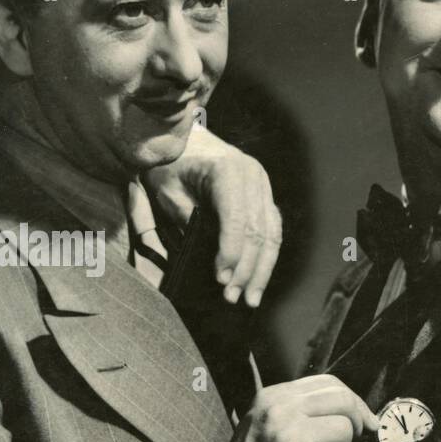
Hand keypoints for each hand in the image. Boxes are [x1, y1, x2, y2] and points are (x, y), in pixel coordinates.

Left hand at [141, 121, 281, 306]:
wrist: (184, 142)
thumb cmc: (170, 167)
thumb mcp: (169, 193)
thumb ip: (188, 223)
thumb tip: (205, 261)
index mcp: (228, 171)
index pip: (237, 219)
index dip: (231, 253)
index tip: (220, 279)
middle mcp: (253, 176)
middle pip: (258, 231)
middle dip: (246, 269)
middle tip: (231, 297)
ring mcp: (262, 186)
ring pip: (271, 234)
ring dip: (261, 270)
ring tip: (250, 299)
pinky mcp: (264, 197)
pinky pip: (271, 231)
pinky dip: (265, 258)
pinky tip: (257, 281)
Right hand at [216, 374, 377, 441]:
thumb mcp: (264, 421)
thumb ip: (297, 408)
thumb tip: (349, 408)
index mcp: (273, 396)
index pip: (328, 382)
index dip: (353, 399)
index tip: (363, 418)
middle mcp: (281, 410)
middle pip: (342, 401)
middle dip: (358, 421)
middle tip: (356, 440)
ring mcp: (289, 435)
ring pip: (345, 431)